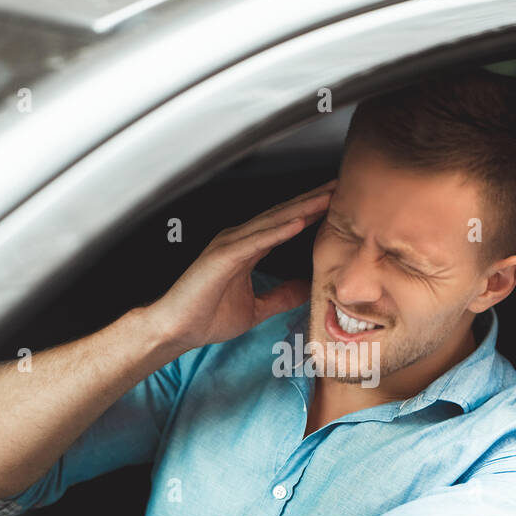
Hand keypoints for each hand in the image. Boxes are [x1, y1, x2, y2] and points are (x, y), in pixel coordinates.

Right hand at [150, 179, 334, 349]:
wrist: (176, 329)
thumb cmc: (207, 317)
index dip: (310, 210)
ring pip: (271, 222)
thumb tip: (307, 289)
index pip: (285, 223)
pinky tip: (298, 222)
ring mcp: (229, 246)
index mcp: (247, 249)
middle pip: (282, 215)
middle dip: (311, 200)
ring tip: (326, 198)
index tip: (336, 201)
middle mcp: (239, 241)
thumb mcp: (257, 308)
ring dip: (300, 209)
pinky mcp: (221, 257)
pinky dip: (278, 231)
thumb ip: (281, 296)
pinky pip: (255, 241)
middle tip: (339, 186)